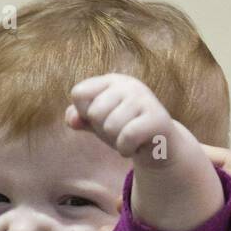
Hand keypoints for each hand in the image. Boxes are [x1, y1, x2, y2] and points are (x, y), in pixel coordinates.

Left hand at [66, 73, 185, 164]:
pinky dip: (126, 149)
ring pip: (110, 126)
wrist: (159, 147)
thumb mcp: (99, 123)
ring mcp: (144, 99)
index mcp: (111, 81)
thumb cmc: (125, 130)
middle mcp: (129, 84)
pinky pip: (126, 137)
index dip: (85, 114)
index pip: (79, 93)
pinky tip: (136, 146)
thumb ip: (80, 118)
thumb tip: (71, 119)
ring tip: (130, 136)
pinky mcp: (156, 118)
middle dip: (103, 130)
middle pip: (94, 112)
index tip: (103, 118)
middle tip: (120, 130)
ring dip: (116, 141)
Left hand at [99, 145, 230, 230]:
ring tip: (141, 151)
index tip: (117, 204)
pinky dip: (200, 155)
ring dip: (177, 165)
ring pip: (210, 181)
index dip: (147, 215)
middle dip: (160, 186)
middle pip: (190, 202)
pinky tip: (166, 149)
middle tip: (125, 174)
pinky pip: (230, 168)